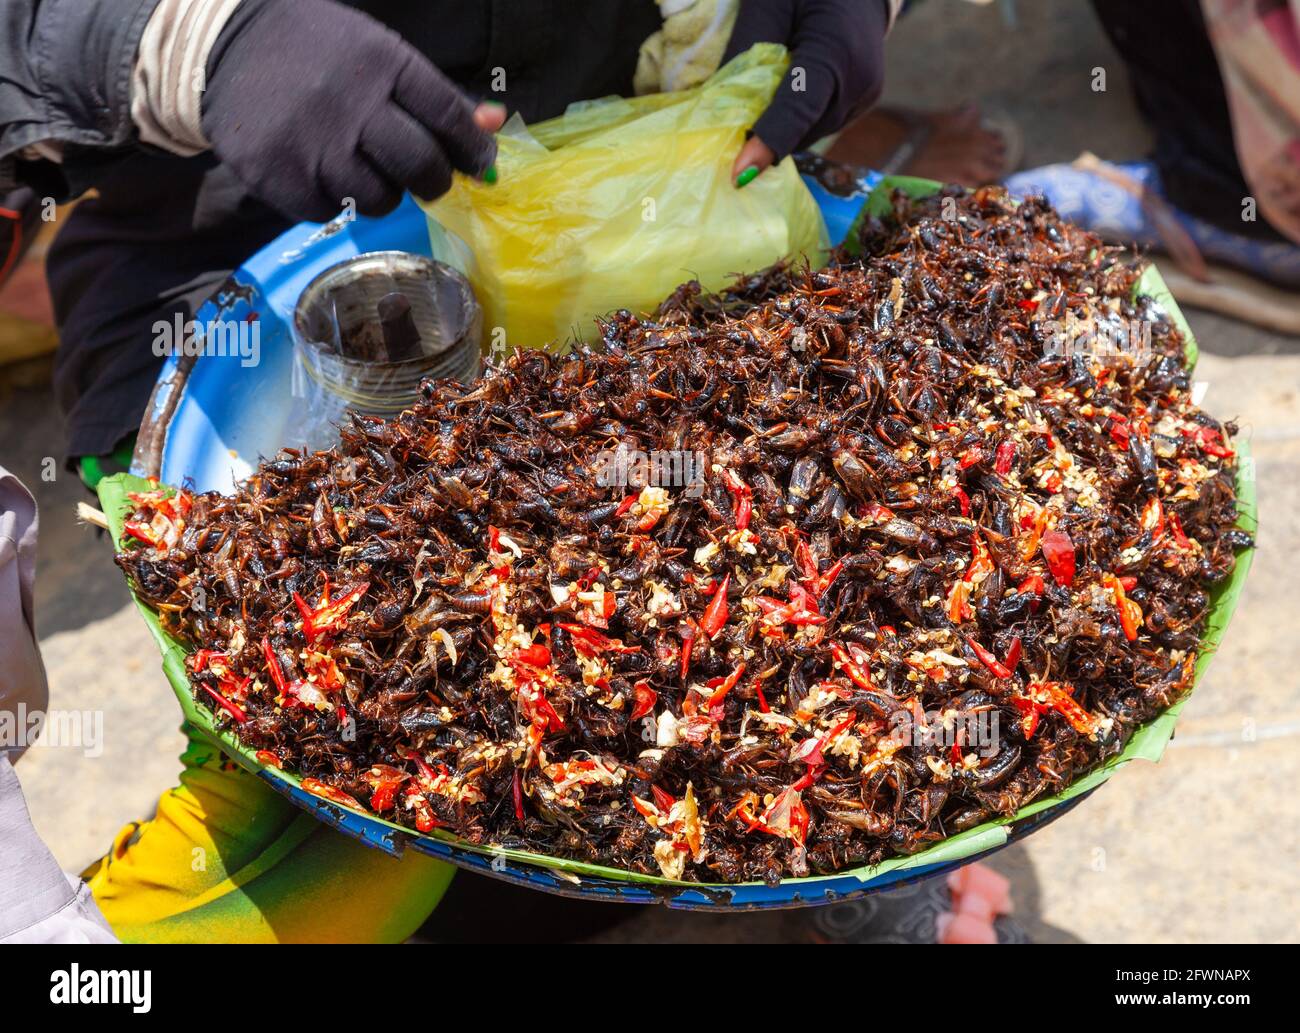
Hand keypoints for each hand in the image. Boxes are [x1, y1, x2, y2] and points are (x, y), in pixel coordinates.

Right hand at [200, 0, 504, 220]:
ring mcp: (310, 142)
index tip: (481, 167)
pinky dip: (334, 200)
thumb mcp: (378, 55)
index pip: (447, 116)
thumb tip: (494, 125)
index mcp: (381, 62)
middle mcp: (348, 102)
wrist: (226, 43)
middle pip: (420, 166)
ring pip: (380, 199)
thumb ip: (436, 96)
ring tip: (362, 166)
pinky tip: (321, 171)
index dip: (473, 149)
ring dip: (383, 192)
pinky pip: (331, 211)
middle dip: (435, 181)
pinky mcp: (277, 174)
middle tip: (427, 179)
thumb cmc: (319, 52)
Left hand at [726, 0, 888, 184]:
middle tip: (731, 137)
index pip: (798, 109)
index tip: (740, 174)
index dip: (768, 142)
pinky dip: (799, 123)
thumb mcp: (768, 10)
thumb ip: (744, 58)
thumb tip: (714, 112)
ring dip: (783, 131)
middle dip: (767, 136)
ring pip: (812, 134)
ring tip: (760, 112)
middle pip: (803, 130)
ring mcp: (866, 95)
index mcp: (836, 51)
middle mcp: (859, 81)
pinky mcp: (865, 102)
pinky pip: (823, 125)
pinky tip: (784, 104)